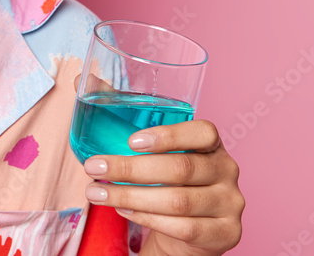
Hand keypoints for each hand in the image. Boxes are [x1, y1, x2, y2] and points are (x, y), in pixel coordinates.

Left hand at [82, 120, 243, 255]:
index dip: (168, 136)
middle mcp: (226, 169)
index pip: (203, 132)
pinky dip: (147, 219)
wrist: (188, 229)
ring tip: (96, 193)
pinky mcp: (226, 233)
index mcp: (211, 143)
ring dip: (129, 196)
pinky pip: (183, 228)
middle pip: (181, 169)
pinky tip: (123, 210)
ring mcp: (230, 203)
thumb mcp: (150, 148)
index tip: (130, 141)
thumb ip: (120, 111)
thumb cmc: (164, 178)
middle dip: (130, 170)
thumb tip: (83, 80)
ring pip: (177, 202)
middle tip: (93, 168)